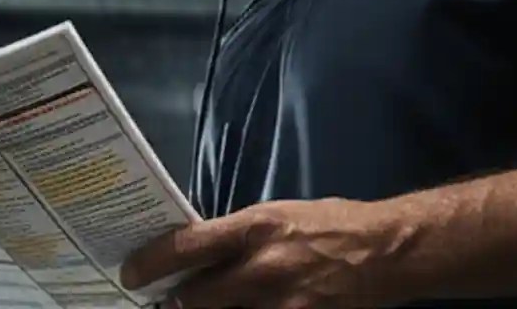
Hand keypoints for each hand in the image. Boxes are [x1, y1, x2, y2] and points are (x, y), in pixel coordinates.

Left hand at [119, 197, 409, 308]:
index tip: (130, 273)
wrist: (386, 251)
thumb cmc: (330, 225)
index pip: (186, 245)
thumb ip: (239, 237)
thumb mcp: (278, 216)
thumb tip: (198, 255)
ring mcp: (280, 303)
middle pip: (194, 299)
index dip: (150, 263)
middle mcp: (262, 267)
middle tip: (164, 303)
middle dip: (174, 304)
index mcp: (256, 227)